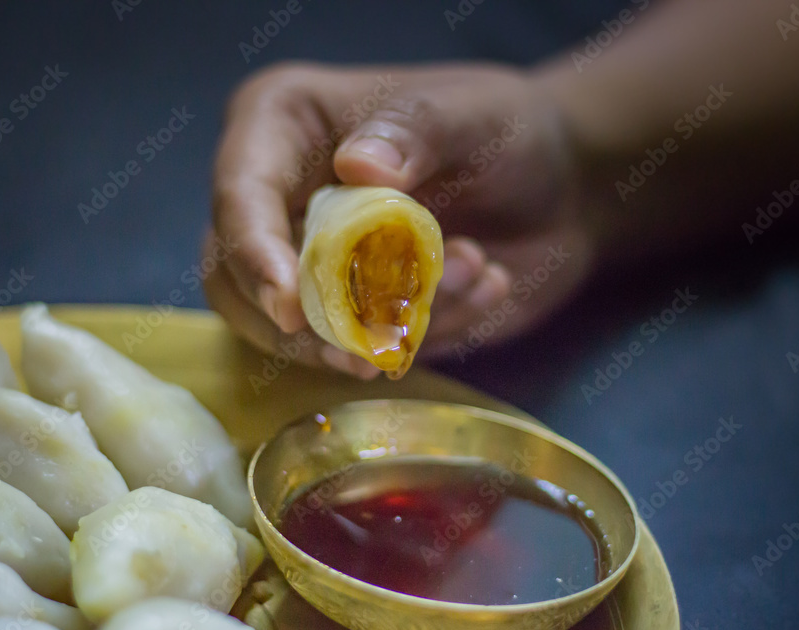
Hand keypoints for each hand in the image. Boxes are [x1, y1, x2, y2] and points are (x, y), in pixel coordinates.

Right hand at [206, 62, 594, 376]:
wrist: (560, 187)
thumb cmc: (506, 130)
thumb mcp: (471, 113)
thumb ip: (416, 129)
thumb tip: (358, 164)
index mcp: (282, 127)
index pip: (240, 194)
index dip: (254, 253)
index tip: (289, 304)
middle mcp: (281, 198)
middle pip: (238, 279)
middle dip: (306, 323)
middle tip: (369, 346)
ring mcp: (312, 259)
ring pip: (293, 329)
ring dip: (385, 323)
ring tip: (474, 267)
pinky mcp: (351, 310)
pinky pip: (362, 347)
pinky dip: (426, 332)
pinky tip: (485, 278)